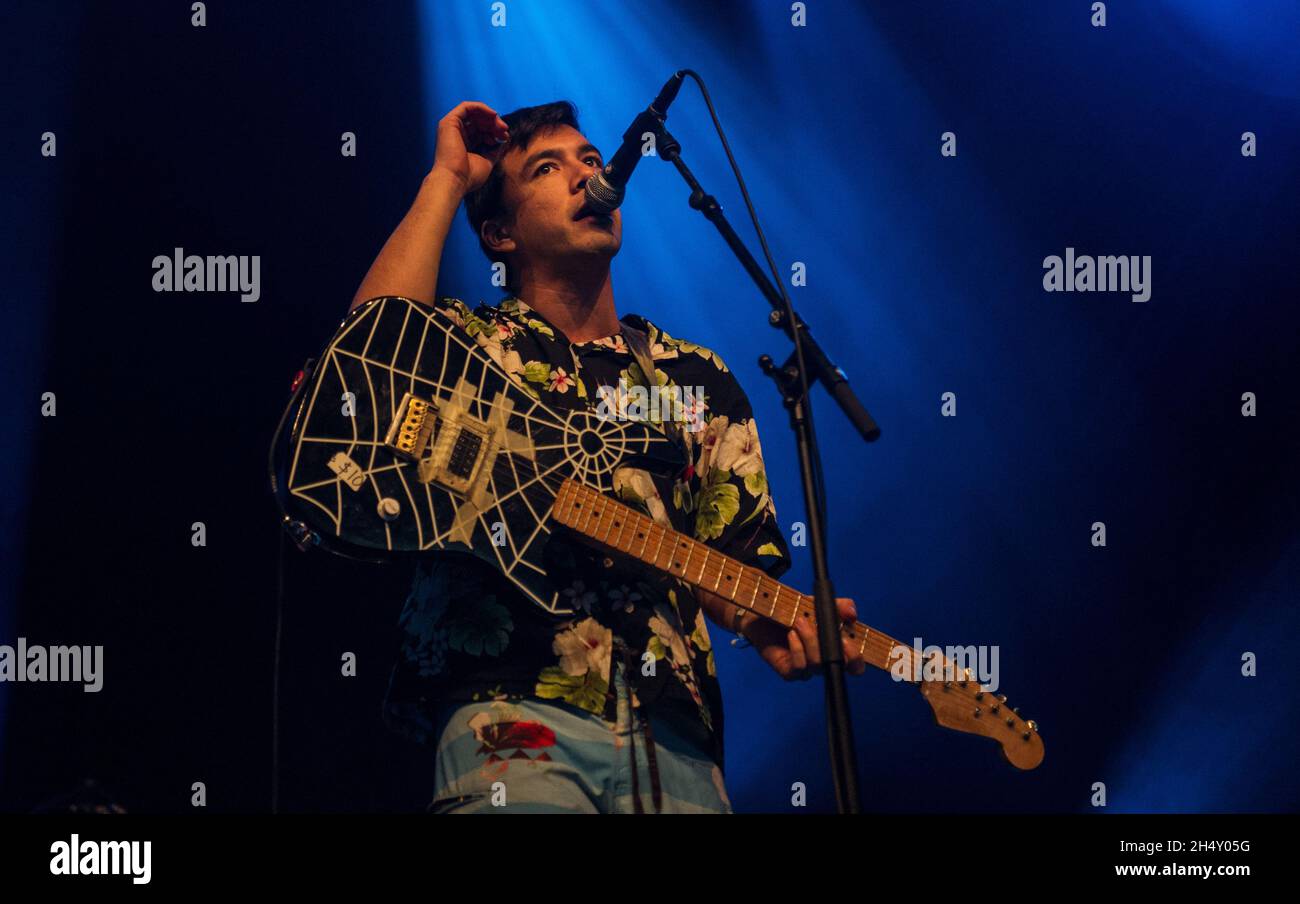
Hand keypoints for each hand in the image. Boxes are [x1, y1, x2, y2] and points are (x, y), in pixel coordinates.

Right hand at [430, 101, 509, 193]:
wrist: (455, 181)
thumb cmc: (469, 176)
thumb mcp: (487, 162)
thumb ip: (495, 151)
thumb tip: (504, 141)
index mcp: (464, 144)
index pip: (481, 131)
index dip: (495, 132)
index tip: (505, 138)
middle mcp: (457, 134)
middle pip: (479, 121)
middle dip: (494, 124)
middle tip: (505, 130)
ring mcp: (451, 127)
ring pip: (474, 113)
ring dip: (490, 116)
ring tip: (501, 126)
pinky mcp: (449, 122)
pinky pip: (467, 106)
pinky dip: (481, 108)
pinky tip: (493, 115)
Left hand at [742, 597, 867, 680]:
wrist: (761, 615)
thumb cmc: (792, 611)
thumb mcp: (817, 604)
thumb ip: (837, 606)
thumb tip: (852, 612)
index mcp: (835, 647)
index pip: (855, 663)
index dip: (857, 658)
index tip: (848, 641)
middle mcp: (824, 661)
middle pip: (841, 669)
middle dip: (840, 654)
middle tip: (837, 637)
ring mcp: (807, 668)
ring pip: (818, 663)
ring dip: (811, 640)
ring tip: (800, 621)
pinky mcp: (790, 672)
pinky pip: (800, 667)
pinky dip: (797, 648)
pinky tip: (791, 634)